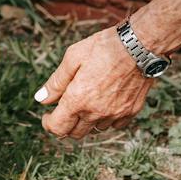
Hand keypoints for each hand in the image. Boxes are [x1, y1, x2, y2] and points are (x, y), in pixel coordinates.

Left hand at [37, 25, 156, 137]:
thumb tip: (40, 99)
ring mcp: (115, 114)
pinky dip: (107, 119)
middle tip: (64, 111)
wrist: (140, 45)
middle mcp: (96, 112)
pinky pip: (115, 125)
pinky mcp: (131, 111)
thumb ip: (56, 82)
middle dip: (66, 124)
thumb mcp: (73, 57)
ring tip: (86, 103)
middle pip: (75, 133)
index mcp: (78, 100)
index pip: (58, 127)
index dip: (48, 124)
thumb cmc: (104, 47)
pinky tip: (105, 104)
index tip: (47, 116)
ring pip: (95, 129)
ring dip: (87, 121)